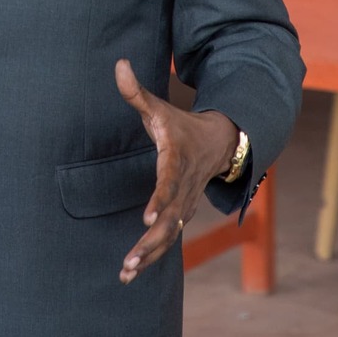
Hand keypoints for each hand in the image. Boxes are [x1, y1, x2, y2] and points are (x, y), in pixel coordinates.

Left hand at [113, 59, 239, 284]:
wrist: (219, 144)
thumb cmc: (180, 126)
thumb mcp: (159, 108)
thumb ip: (136, 91)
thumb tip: (118, 63)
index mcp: (176, 160)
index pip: (168, 182)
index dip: (160, 199)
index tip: (149, 217)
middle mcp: (183, 187)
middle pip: (168, 219)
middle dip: (149, 242)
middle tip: (128, 261)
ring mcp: (185, 204)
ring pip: (168, 236)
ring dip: (148, 256)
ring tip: (125, 273)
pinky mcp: (181, 216)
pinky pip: (167, 240)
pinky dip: (151, 257)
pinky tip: (130, 272)